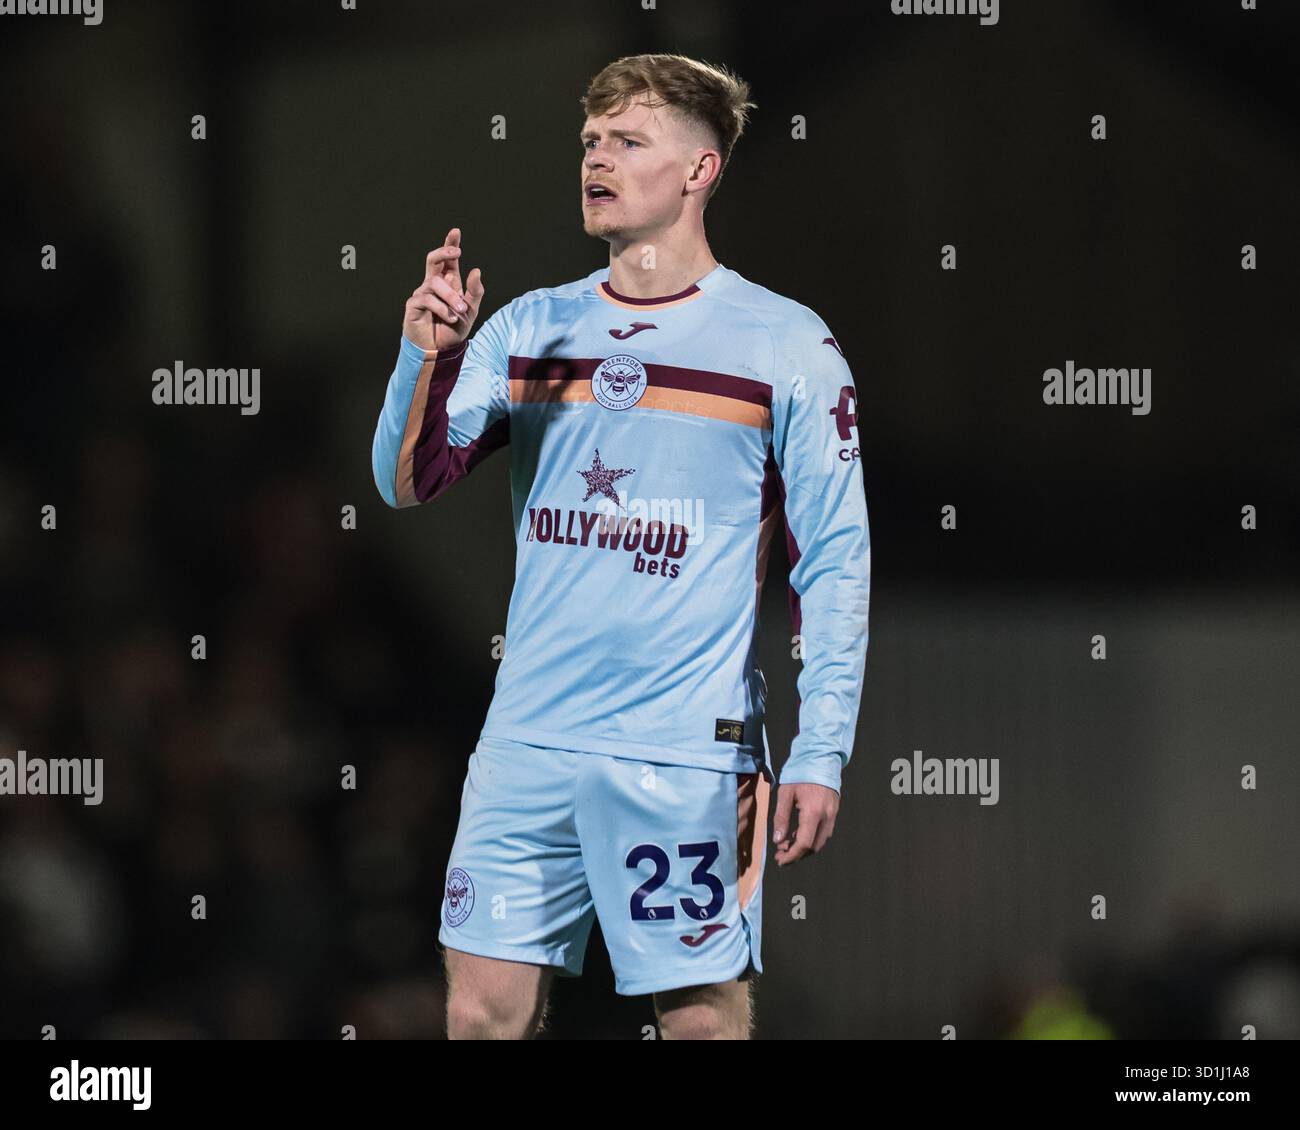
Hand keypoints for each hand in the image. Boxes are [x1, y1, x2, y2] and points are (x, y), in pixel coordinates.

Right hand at [402, 227, 484, 351]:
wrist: (440, 351)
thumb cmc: (453, 330)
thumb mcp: (470, 312)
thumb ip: (475, 292)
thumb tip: (476, 270)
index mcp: (448, 283)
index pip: (448, 260)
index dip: (450, 245)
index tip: (455, 232)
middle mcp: (434, 285)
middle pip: (433, 260)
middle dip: (444, 252)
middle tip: (457, 253)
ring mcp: (422, 293)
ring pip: (435, 283)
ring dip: (450, 297)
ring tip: (459, 311)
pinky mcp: (413, 305)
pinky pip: (428, 299)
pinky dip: (442, 309)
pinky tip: (449, 318)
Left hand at [772, 782, 838, 865]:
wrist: (820, 758)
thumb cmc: (800, 774)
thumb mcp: (785, 794)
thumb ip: (781, 818)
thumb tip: (778, 841)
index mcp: (813, 812)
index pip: (804, 843)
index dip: (792, 855)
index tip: (780, 860)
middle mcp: (827, 816)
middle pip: (814, 846)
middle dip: (797, 854)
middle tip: (780, 855)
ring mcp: (833, 815)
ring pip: (820, 841)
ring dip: (804, 848)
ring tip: (786, 845)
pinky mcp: (834, 812)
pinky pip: (823, 832)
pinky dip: (810, 838)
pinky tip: (796, 835)